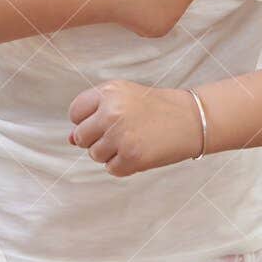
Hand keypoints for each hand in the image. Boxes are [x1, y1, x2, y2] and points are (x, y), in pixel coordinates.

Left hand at [67, 80, 204, 176]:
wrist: (193, 119)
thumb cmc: (155, 108)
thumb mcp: (124, 98)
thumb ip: (94, 114)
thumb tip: (69, 139)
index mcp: (108, 92)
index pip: (75, 113)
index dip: (86, 121)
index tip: (103, 122)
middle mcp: (111, 112)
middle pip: (80, 137)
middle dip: (95, 139)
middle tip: (120, 134)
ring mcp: (121, 136)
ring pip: (95, 154)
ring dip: (110, 153)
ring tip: (132, 141)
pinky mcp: (132, 157)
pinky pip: (111, 169)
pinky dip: (123, 165)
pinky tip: (139, 152)